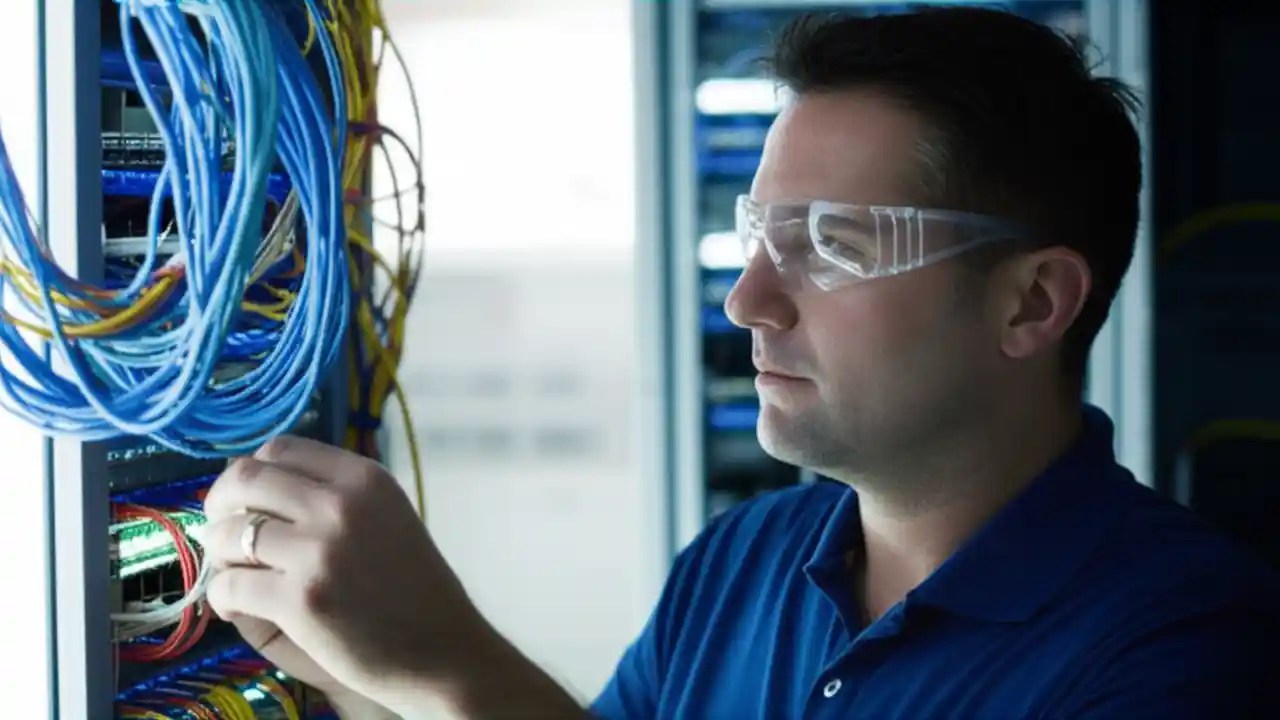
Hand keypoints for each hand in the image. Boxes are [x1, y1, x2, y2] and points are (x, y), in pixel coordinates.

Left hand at [199, 436, 494, 715]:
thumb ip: (333, 496)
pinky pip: (229, 586)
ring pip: (228, 533)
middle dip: (220, 504)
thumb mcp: (386, 517)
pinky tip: (237, 607)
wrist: (444, 651)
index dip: (250, 473)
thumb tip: (250, 482)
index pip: (280, 449)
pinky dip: (222, 597)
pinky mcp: (300, 600)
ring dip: (219, 555)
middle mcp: (341, 504)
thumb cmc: (413, 589)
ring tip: (235, 575)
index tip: (245, 500)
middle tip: (221, 533)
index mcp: (364, 478)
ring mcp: (319, 551)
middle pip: (245, 479)